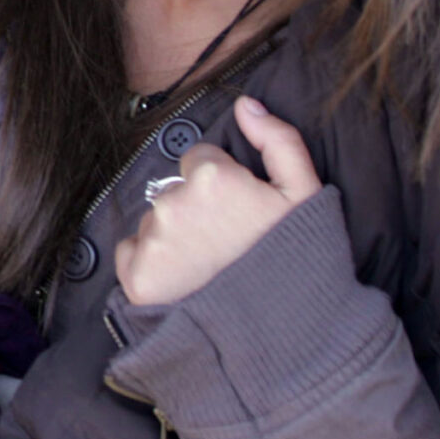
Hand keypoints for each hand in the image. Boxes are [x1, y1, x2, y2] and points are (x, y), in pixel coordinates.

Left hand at [113, 96, 321, 306]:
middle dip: (197, 210)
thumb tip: (246, 104)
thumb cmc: (298, 260)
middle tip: (228, 244)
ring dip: (175, 237)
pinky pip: (133, 252)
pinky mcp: (137, 277)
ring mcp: (152, 241)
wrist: (287, 335)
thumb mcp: (306, 195)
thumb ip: (279, 140)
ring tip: (211, 267)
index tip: (240, 212)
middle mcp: (173, 203)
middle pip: (175, 190)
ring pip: (155, 221)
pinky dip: (152, 264)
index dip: (223, 184)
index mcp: (211, 177)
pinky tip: (185, 281)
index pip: (199, 159)